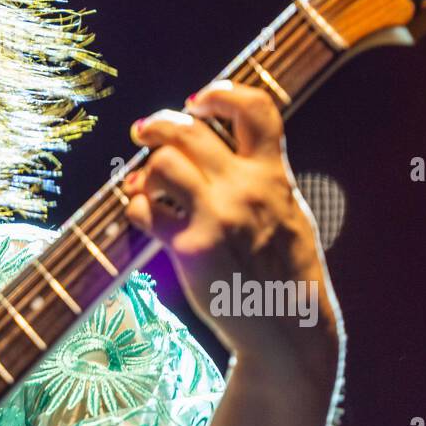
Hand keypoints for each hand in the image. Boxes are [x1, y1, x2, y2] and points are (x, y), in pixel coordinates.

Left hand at [122, 81, 343, 380]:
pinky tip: (142, 215)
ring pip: (162, 163)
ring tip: (142, 184)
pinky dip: (135, 207)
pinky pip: (144, 209)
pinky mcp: (191, 249)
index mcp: (274, 176)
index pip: (257, 109)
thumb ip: (264, 177)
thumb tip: (229, 143)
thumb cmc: (285, 272)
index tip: (198, 100)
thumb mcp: (290, 213)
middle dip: (157, 123)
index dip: (222, 94)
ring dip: (144, 170)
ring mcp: (217, 217)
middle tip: (142, 131)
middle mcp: (246, 189)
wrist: (289, 331)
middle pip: (189, 130)